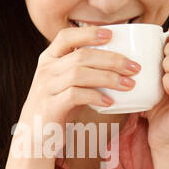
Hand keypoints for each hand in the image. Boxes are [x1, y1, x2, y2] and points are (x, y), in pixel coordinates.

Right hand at [22, 23, 140, 128]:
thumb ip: (83, 70)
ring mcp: (46, 88)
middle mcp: (46, 70)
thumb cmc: (57, 106)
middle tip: (134, 67)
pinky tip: (109, 102)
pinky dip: (95, 96)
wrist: (34, 135)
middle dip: (112, 59)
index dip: (89, 33)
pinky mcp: (50, 107)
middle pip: (81, 56)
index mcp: (49, 59)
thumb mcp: (65, 83)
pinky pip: (74, 95)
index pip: (66, 36)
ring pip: (79, 73)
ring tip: (128, 84)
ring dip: (108, 78)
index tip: (112, 34)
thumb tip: (120, 62)